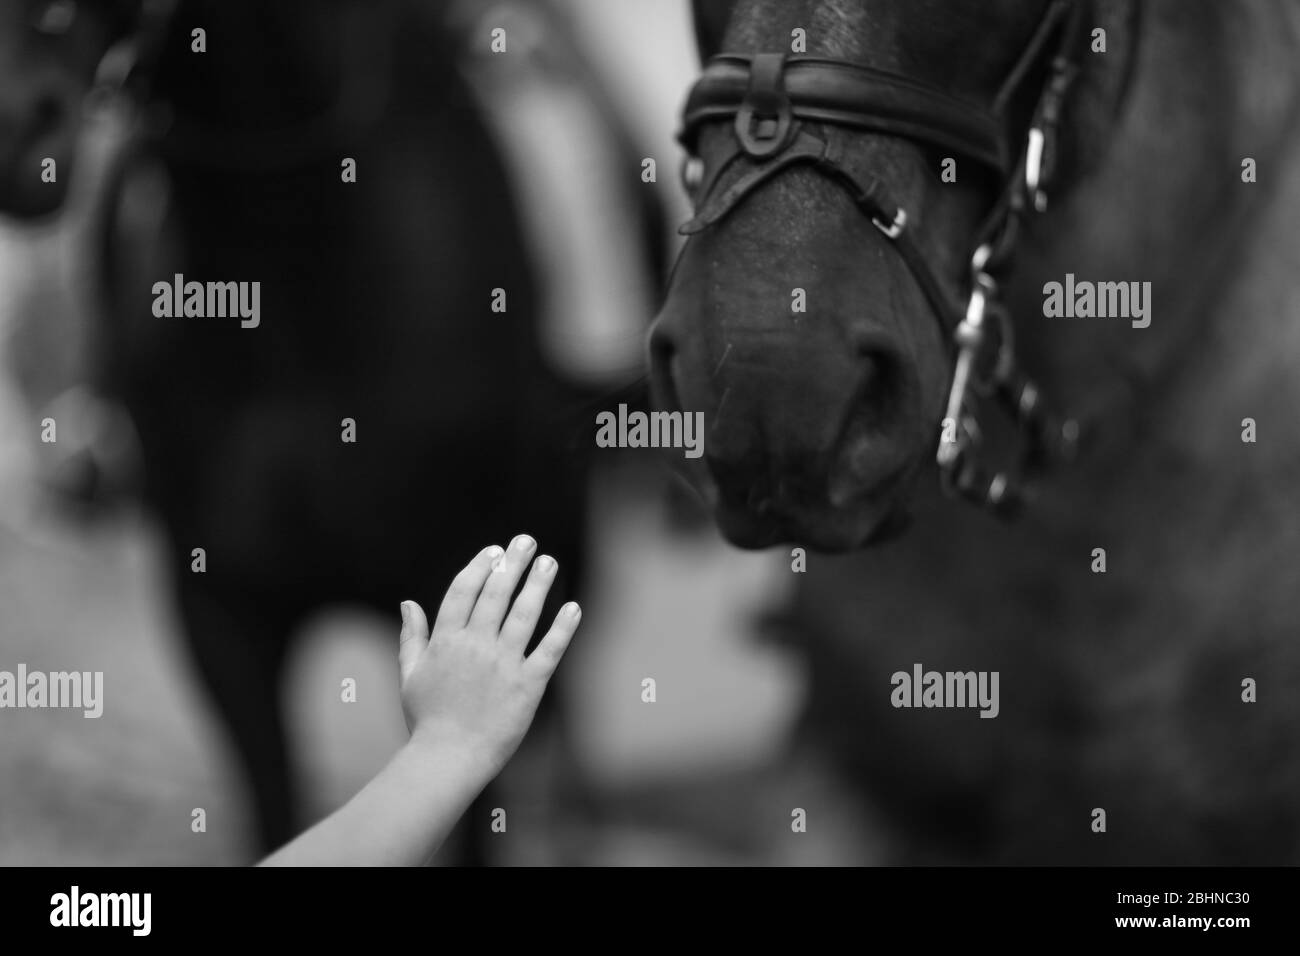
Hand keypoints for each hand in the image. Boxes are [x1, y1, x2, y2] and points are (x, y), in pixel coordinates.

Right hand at [397, 534, 580, 777]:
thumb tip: (408, 602)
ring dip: (538, 584)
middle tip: (526, 540)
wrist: (448, 759)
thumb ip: (411, 637)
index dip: (480, 567)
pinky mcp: (528, 685)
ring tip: (548, 562)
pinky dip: (563, 628)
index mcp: (446, 641)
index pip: (464, 591)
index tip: (494, 551)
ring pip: (524, 614)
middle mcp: (475, 646)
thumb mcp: (410, 675)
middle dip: (512, 563)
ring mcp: (503, 664)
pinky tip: (573, 608)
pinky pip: (549, 651)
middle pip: (496, 594)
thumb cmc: (427, 720)